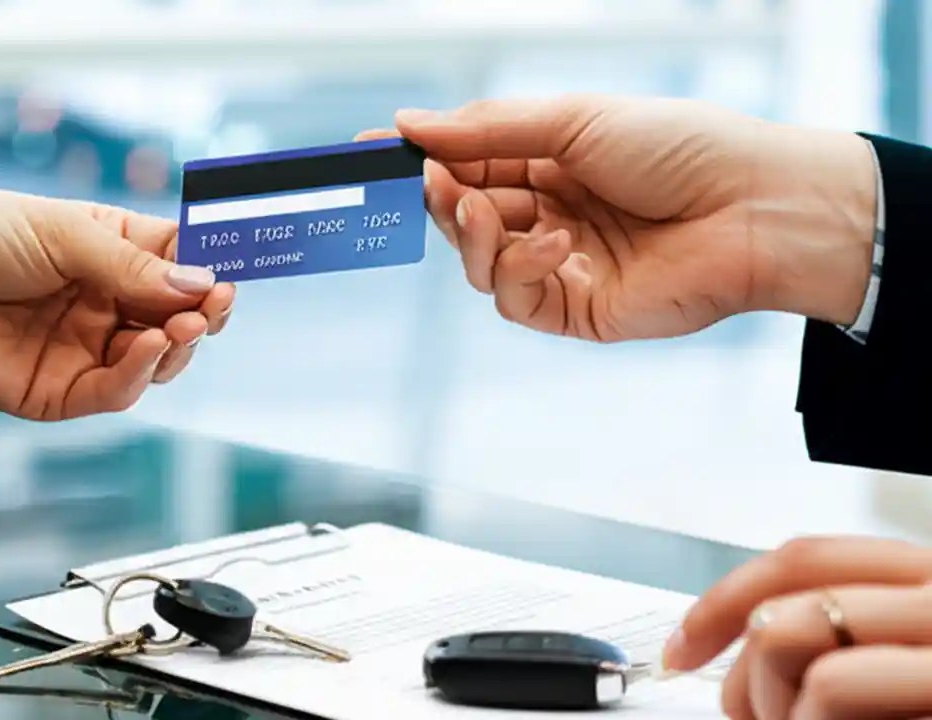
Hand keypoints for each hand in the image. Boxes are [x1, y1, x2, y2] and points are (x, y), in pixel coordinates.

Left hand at [0, 185, 234, 420]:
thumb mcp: (64, 232)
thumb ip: (135, 265)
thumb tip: (202, 285)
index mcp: (105, 253)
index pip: (176, 264)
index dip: (207, 270)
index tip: (234, 271)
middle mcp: (99, 304)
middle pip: (175, 319)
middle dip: (200, 314)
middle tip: (212, 306)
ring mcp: (80, 350)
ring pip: (156, 362)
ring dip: (176, 346)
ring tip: (180, 326)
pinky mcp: (55, 392)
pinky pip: (114, 392)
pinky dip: (139, 374)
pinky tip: (145, 347)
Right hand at [361, 94, 877, 340]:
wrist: (754, 206)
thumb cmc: (679, 147)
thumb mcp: (573, 120)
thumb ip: (487, 130)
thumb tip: (409, 124)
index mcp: (550, 164)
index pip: (467, 164)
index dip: (421, 159)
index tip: (369, 152)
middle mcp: (548, 215)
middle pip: (464, 216)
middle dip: (441, 198)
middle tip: (430, 179)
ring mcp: (560, 265)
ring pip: (478, 262)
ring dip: (469, 235)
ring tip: (483, 209)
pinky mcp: (575, 310)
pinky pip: (514, 298)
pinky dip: (518, 269)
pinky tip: (550, 243)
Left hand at [665, 537, 931, 718]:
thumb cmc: (919, 718)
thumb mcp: (883, 676)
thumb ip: (832, 643)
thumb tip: (739, 639)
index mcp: (926, 585)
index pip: (805, 558)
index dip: (726, 598)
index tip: (684, 647)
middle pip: (786, 596)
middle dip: (747, 673)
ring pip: (790, 630)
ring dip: (774, 704)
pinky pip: (833, 680)